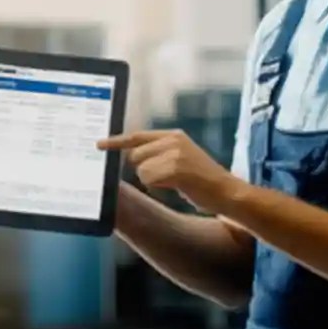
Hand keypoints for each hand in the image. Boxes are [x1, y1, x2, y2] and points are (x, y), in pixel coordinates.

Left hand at [98, 130, 237, 209]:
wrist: (228, 192)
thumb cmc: (202, 181)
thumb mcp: (181, 158)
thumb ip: (159, 153)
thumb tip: (132, 156)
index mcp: (173, 135)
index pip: (137, 136)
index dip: (116, 141)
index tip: (99, 144)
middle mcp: (173, 140)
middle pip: (135, 156)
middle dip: (144, 170)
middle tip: (167, 177)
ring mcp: (174, 153)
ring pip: (141, 170)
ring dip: (153, 181)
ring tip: (176, 182)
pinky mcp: (176, 167)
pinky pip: (150, 179)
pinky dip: (159, 186)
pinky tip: (178, 186)